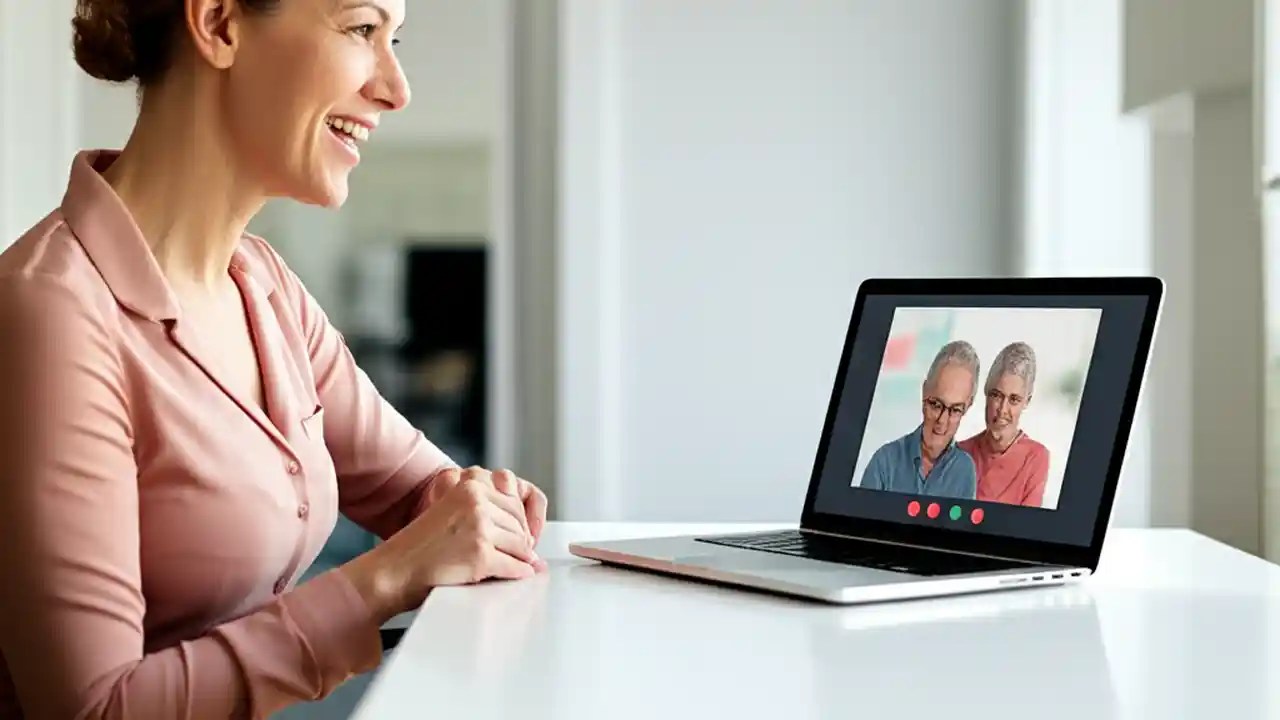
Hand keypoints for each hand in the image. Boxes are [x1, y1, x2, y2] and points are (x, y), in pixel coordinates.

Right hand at [341, 476, 542, 621]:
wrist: (394, 571)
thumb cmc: (421, 547)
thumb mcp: (454, 512)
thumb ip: (489, 513)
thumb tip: (531, 535)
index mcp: (470, 485)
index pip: (515, 503)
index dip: (519, 524)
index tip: (519, 537)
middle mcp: (476, 501)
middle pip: (520, 525)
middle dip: (519, 545)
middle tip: (514, 557)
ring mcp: (479, 527)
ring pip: (521, 547)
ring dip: (518, 561)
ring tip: (503, 567)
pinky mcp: (481, 554)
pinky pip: (515, 567)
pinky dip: (517, 575)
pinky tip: (512, 577)